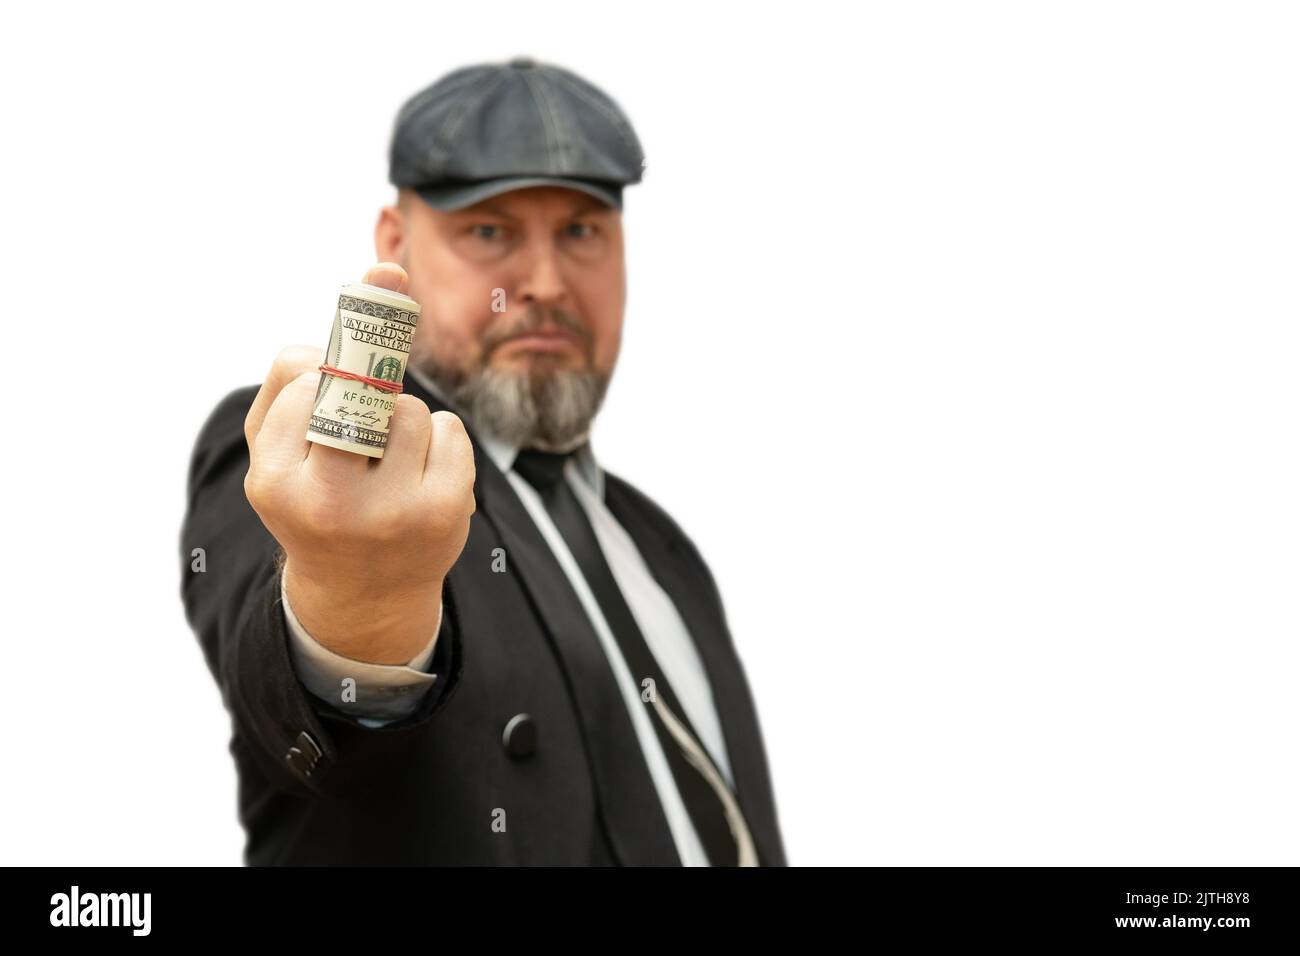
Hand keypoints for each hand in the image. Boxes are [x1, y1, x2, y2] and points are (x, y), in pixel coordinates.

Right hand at [243, 262, 475, 663]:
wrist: (365, 592)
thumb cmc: (315, 495)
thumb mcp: (282, 442)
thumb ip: (302, 360)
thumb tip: (387, 272)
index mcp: (275, 484)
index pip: (306, 379)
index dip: (322, 381)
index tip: (329, 394)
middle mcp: (331, 504)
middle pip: (360, 387)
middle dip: (363, 393)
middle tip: (363, 423)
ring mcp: (394, 514)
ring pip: (407, 408)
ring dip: (401, 421)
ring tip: (386, 466)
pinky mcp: (447, 514)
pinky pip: (450, 430)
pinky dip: (439, 441)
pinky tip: (420, 479)